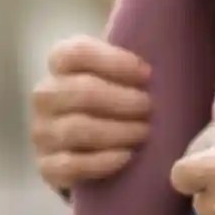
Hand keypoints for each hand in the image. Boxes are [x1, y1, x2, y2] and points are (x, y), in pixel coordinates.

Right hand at [30, 35, 152, 198]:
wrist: (96, 152)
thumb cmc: (120, 105)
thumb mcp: (124, 77)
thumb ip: (135, 64)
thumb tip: (171, 48)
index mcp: (61, 65)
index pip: (75, 53)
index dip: (114, 62)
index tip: (147, 74)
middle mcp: (45, 96)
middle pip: (80, 92)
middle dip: (122, 100)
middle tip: (150, 108)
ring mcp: (43, 132)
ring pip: (76, 129)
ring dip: (117, 131)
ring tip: (145, 133)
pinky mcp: (47, 167)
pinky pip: (70, 165)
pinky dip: (102, 161)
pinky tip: (127, 157)